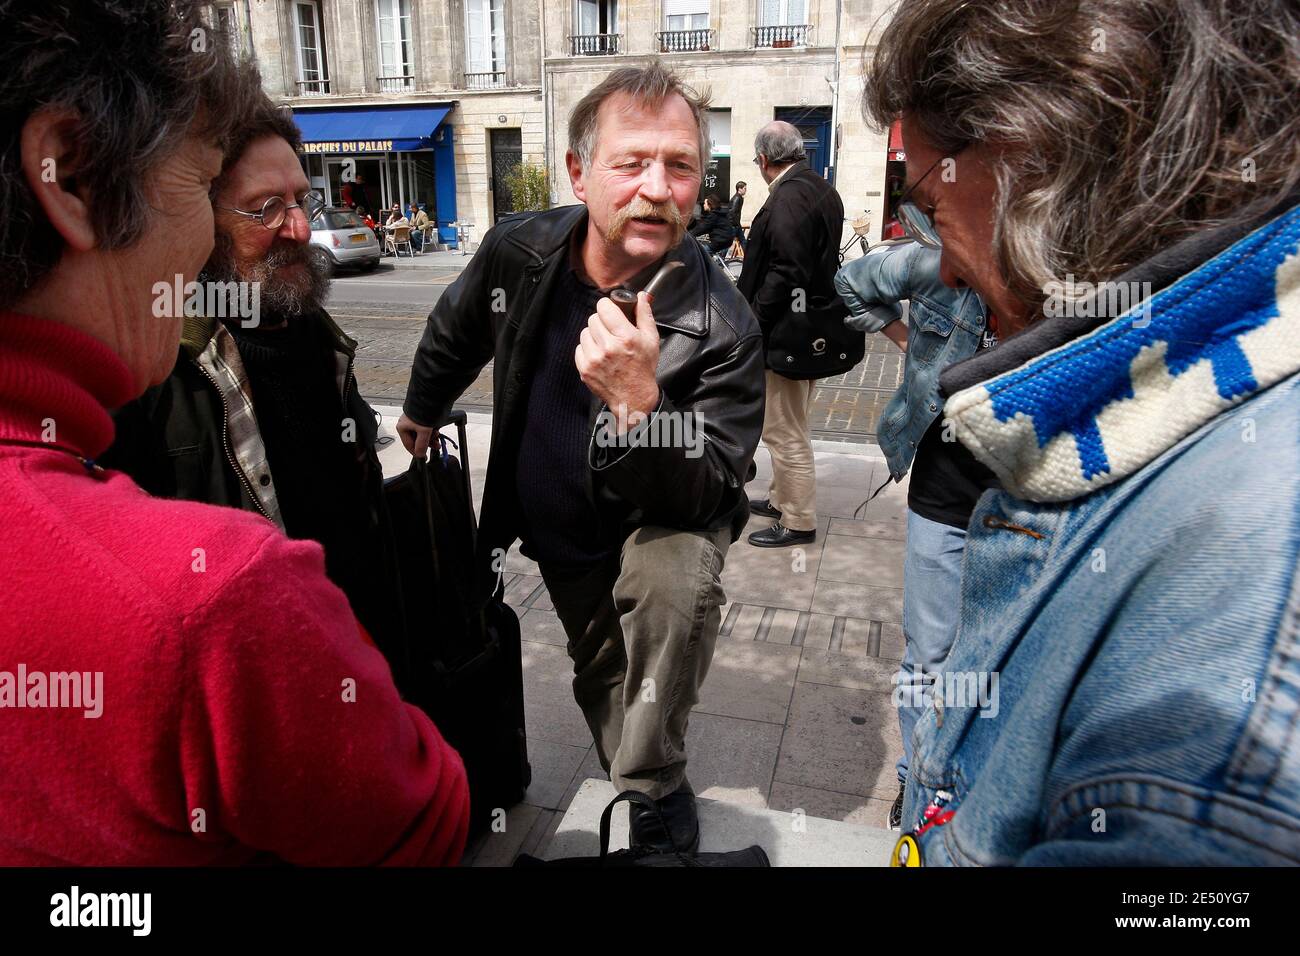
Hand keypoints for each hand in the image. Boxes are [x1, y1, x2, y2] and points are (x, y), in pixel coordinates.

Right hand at [396, 413, 434, 458]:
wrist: (431, 397)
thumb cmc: (424, 413)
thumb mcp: (424, 432)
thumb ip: (421, 445)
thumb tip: (420, 454)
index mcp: (403, 428)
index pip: (408, 445)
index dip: (417, 452)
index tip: (424, 457)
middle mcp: (407, 424)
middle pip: (416, 439)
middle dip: (427, 443)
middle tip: (436, 445)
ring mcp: (414, 420)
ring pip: (422, 433)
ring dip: (430, 437)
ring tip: (437, 435)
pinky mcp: (421, 416)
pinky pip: (425, 427)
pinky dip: (431, 430)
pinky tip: (436, 429)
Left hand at [575, 291, 660, 432]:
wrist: (634, 398)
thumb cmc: (644, 369)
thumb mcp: (651, 339)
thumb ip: (644, 314)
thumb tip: (641, 296)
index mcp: (625, 337)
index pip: (604, 307)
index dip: (607, 307)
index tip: (610, 312)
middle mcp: (608, 347)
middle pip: (593, 318)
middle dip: (602, 322)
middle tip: (611, 331)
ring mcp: (594, 359)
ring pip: (585, 332)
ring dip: (594, 335)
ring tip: (605, 344)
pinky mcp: (585, 369)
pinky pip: (579, 348)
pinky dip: (587, 349)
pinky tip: (599, 355)